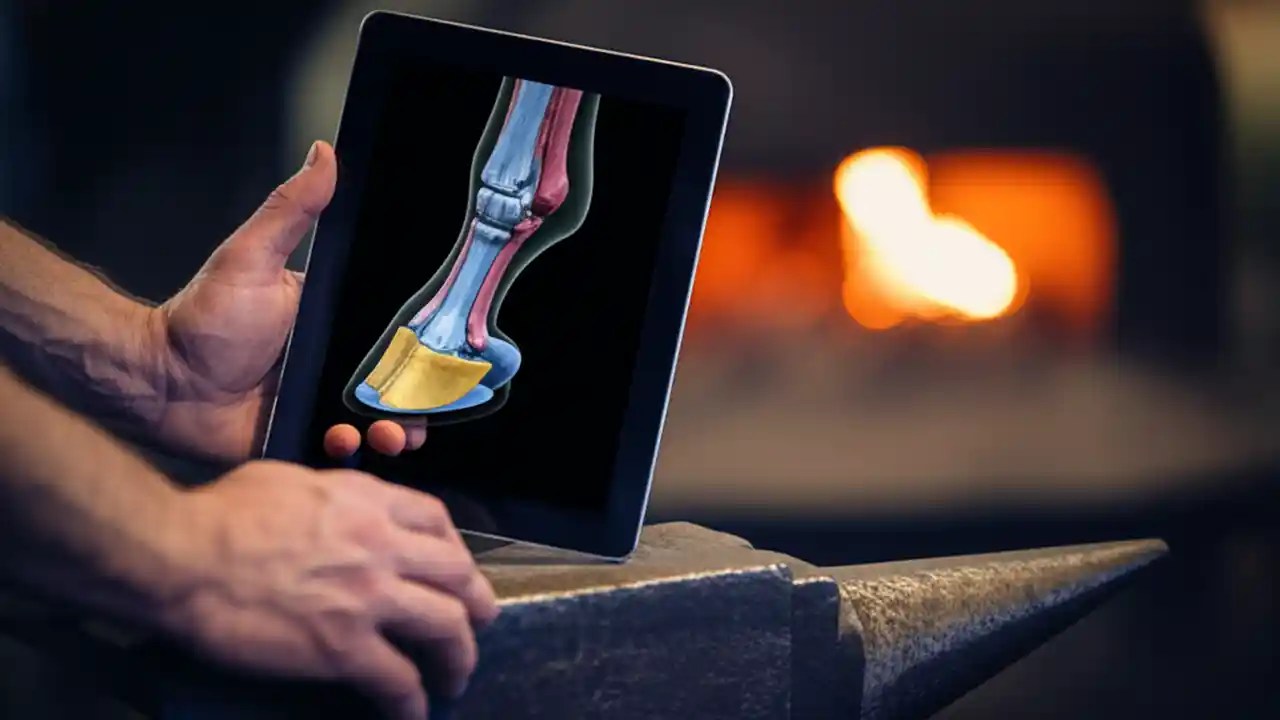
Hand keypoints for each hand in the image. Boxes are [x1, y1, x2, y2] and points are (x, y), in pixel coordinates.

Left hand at [147, 141, 424, 461]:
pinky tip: (344, 442)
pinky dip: (354, 452)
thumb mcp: (251, 257)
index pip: (397, 335)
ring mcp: (323, 402)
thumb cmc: (200, 319)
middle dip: (420, 401)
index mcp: (335, 322)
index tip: (445, 361)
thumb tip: (325, 153)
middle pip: (399, 384)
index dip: (426, 351)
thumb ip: (291, 210)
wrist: (159, 384)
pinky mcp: (304, 436)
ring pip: (382, 422)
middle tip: (419, 410)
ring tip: (391, 435)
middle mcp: (335, 364)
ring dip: (397, 432)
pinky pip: (344, 450)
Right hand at [165, 460, 498, 719]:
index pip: (437, 520)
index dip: (453, 547)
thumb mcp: (289, 481)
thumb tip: (333, 514)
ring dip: (460, 656)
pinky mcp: (345, 648)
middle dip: (476, 603)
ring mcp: (368, 598)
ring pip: (447, 628)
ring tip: (457, 676)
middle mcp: (382, 546)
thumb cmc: (218, 513)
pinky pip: (399, 681)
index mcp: (367, 501)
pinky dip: (413, 702)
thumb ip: (329, 499)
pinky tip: (414, 714)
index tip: (453, 568)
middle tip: (479, 623)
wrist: (180, 556)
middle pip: (457, 575)